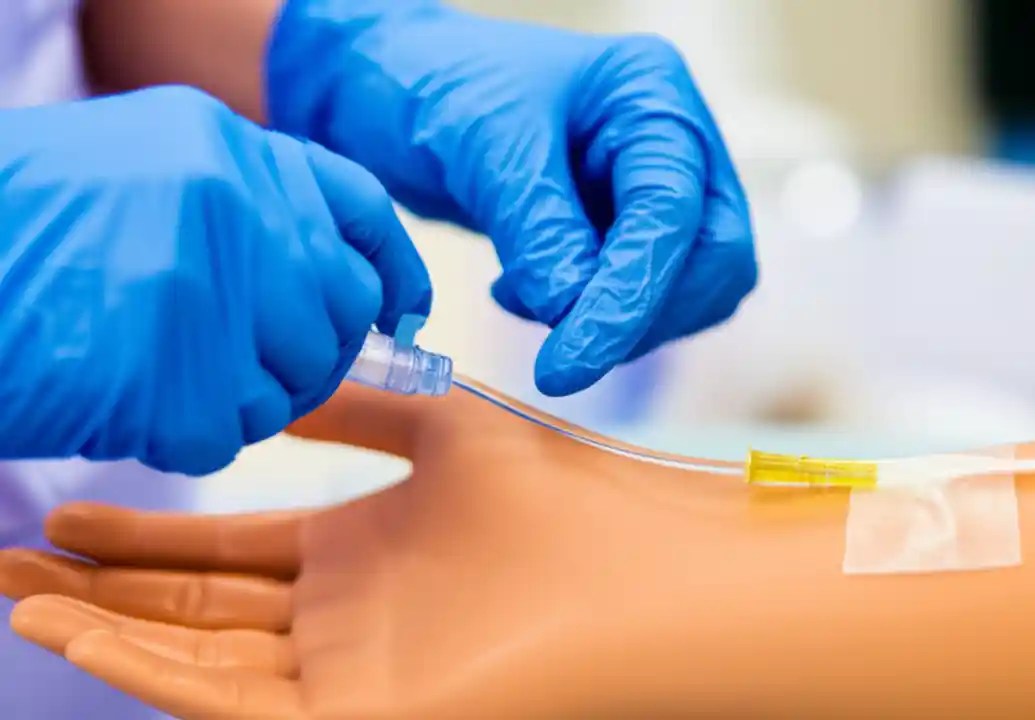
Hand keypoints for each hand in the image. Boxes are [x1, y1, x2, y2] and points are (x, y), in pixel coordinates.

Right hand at [0, 87, 430, 474]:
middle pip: (338, 307)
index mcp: (227, 147)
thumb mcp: (137, 161)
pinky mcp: (175, 379)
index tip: (400, 310)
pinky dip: (184, 435)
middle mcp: (235, 209)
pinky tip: (131, 403)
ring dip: (243, 397)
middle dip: (316, 350)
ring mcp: (210, 293)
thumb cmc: (15, 224)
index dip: (390, 267)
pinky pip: (225, 433)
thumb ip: (241, 202)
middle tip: (262, 368)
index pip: (358, 208)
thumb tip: (330, 267)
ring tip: (167, 375)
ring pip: (293, 381)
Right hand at [0, 383, 778, 717]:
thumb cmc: (567, 493)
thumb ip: (357, 402)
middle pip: (200, 610)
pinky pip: (234, 708)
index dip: (146, 535)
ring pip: (201, 663)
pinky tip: (84, 638)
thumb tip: (273, 370)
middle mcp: (348, 623)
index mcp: (367, 555)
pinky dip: (151, 674)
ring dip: (105, 635)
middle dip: (102, 589)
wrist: (644, 567)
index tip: (66, 509)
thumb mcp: (441, 425)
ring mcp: (351, 679)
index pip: (232, 550)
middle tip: (9, 563)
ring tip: (19, 601)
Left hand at [268, 1, 757, 395]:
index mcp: (651, 95)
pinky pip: (645, 300)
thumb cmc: (433, 83)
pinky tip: (524, 291)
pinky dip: (593, 317)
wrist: (390, 87)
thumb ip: (538, 229)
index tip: (569, 364)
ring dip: (617, 323)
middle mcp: (674, 142)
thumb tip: (573, 313)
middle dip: (641, 316)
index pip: (672, 212)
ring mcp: (655, 188)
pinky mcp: (627, 230)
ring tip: (520, 295)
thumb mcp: (482, 145)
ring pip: (689, 291)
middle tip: (559, 350)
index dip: (630, 298)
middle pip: (713, 259)